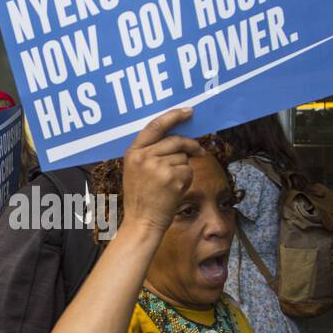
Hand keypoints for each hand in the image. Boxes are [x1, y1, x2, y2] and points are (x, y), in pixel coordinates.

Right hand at [122, 107, 204, 235]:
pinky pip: (188, 170)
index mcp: (133, 152)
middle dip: (190, 146)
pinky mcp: (172, 178)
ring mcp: (159, 167)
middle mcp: (145, 157)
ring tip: (171, 183)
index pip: (155, 126)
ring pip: (184, 157)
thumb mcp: (135, 170)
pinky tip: (176, 190)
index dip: (173, 116)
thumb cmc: (141, 197)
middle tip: (199, 151)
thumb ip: (149, 152)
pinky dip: (187, 179)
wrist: (142, 222)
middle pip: (176, 140)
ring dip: (184, 168)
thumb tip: (176, 138)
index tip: (188, 111)